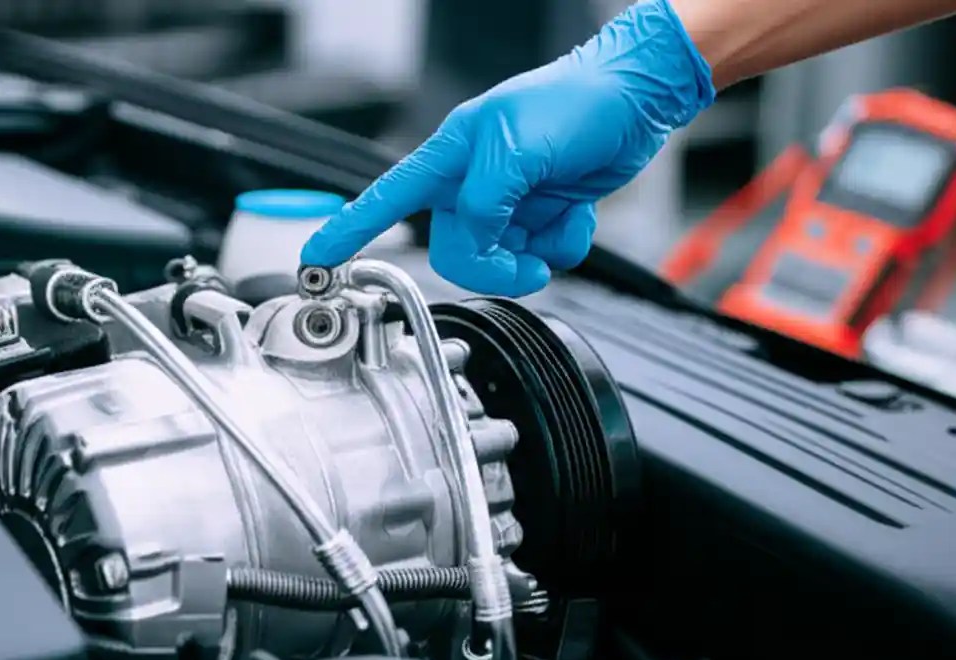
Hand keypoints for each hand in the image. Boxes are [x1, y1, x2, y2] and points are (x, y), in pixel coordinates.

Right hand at [301, 0, 714, 295]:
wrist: (638, 100)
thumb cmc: (576, 103)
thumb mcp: (518, 149)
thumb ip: (484, 200)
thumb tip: (475, 238)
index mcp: (452, 154)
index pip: (387, 198)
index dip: (350, 231)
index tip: (318, 262)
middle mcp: (472, 180)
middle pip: (455, 249)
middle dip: (492, 264)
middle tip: (525, 263)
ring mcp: (506, 200)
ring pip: (497, 257)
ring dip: (533, 252)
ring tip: (558, 221)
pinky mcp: (537, 214)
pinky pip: (536, 253)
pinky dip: (560, 243)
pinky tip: (574, 214)